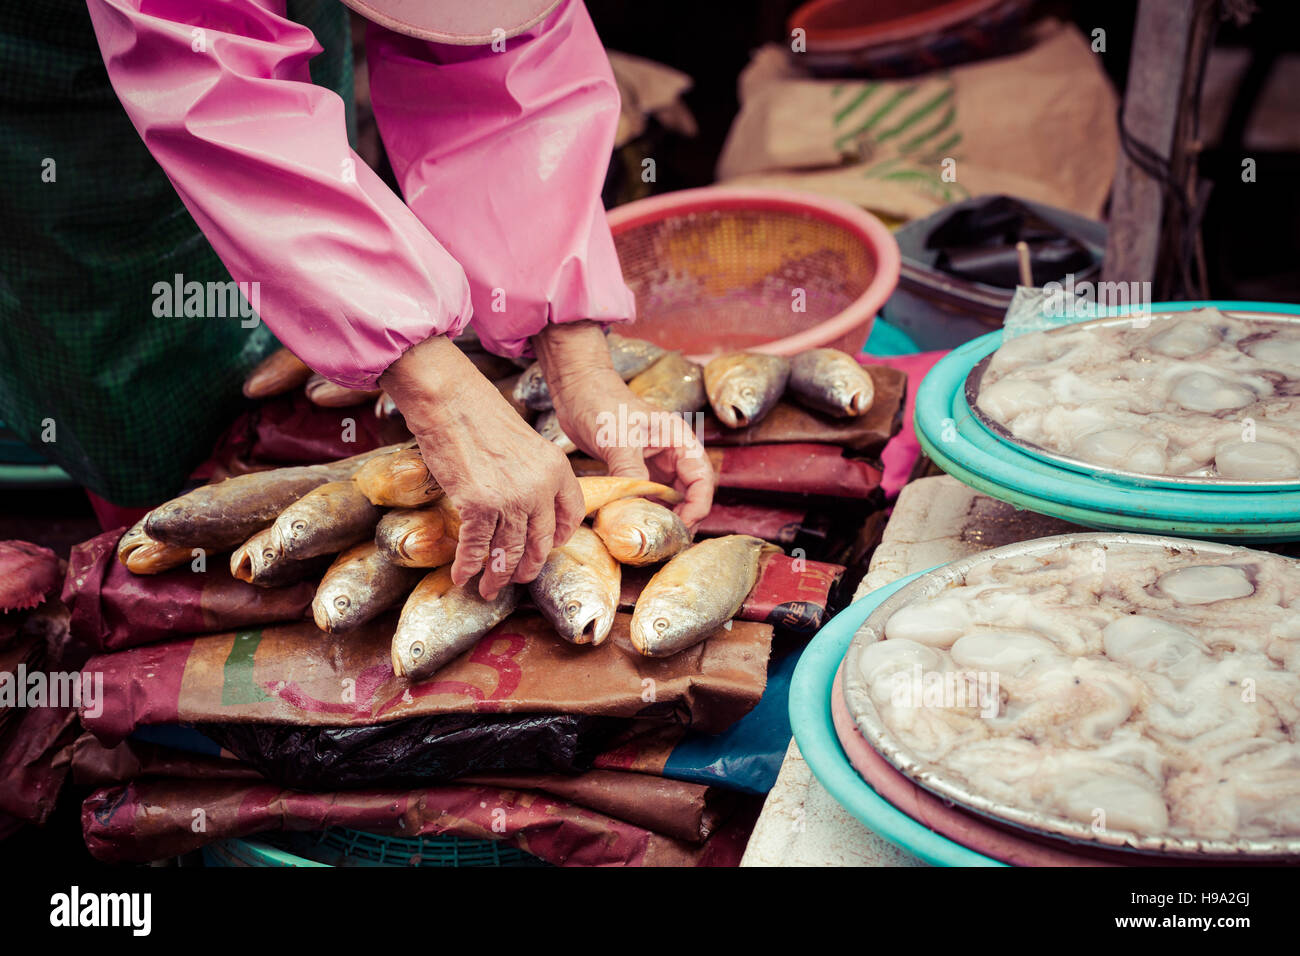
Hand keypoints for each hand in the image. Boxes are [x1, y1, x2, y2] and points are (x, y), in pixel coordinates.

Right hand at [380, 335, 584, 599]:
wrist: (450, 401)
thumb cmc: (481, 416)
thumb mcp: (525, 444)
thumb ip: (533, 475)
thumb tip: (525, 506)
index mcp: (557, 469)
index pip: (570, 516)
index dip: (558, 539)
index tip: (545, 549)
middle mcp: (540, 488)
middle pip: (540, 543)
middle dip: (527, 568)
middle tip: (515, 580)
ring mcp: (511, 499)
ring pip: (509, 552)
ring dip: (497, 576)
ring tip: (487, 589)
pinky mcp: (479, 506)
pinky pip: (477, 548)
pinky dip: (468, 566)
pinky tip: (461, 576)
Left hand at [534, 322, 714, 526]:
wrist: (576, 390)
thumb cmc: (601, 402)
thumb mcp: (618, 437)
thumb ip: (630, 470)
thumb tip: (634, 505)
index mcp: (678, 439)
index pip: (702, 478)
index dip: (698, 505)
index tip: (683, 525)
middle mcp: (672, 452)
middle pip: (691, 492)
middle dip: (685, 516)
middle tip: (669, 539)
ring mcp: (655, 462)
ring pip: (671, 497)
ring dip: (666, 516)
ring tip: (654, 535)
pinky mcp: (637, 469)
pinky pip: (649, 495)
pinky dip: (646, 510)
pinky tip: (635, 522)